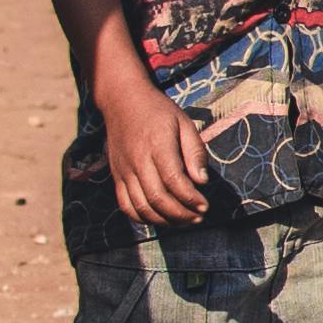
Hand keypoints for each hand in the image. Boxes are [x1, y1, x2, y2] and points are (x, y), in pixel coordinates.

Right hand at [94, 68, 213, 225]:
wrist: (122, 100)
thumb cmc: (158, 111)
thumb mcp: (183, 122)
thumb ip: (195, 151)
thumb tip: (202, 181)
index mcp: (157, 144)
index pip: (174, 180)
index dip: (191, 198)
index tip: (205, 206)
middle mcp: (137, 160)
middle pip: (158, 198)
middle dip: (181, 214)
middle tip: (198, 217)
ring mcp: (124, 170)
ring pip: (142, 207)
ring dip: (165, 221)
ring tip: (183, 221)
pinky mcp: (116, 176)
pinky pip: (126, 206)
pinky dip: (143, 218)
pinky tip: (160, 218)